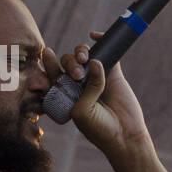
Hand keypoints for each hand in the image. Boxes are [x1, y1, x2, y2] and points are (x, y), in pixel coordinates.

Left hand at [46, 31, 148, 153]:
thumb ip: (85, 88)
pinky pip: (106, 52)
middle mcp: (79, 83)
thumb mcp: (81, 111)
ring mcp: (96, 76)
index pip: (54, 73)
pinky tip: (95, 35)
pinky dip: (101, 40)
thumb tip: (94, 61)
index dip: (49, 62)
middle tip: (78, 76)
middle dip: (69, 63)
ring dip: (80, 52)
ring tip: (85, 59)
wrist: (124, 135)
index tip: (47, 53)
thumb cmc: (98, 128)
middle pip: (68, 61)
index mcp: (66, 93)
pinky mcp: (113, 73)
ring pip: (84, 54)